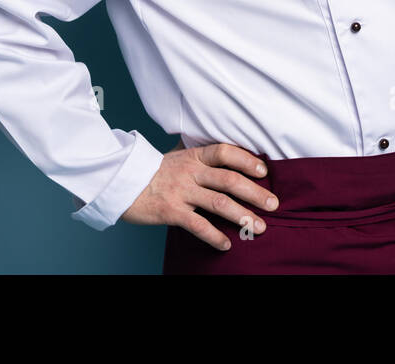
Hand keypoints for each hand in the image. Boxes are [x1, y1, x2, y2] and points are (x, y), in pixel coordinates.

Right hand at [120, 140, 277, 250]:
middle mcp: (190, 172)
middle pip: (229, 180)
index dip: (246, 160)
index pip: (225, 152)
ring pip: (218, 203)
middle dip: (255, 193)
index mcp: (193, 157)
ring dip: (242, 216)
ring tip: (259, 227)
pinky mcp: (170, 212)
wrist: (120, 182)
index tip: (264, 171)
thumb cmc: (153, 170)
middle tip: (274, 205)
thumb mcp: (177, 156)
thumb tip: (225, 150)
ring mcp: (181, 192)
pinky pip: (197, 225)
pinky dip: (214, 236)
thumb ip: (198, 154)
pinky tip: (226, 244)